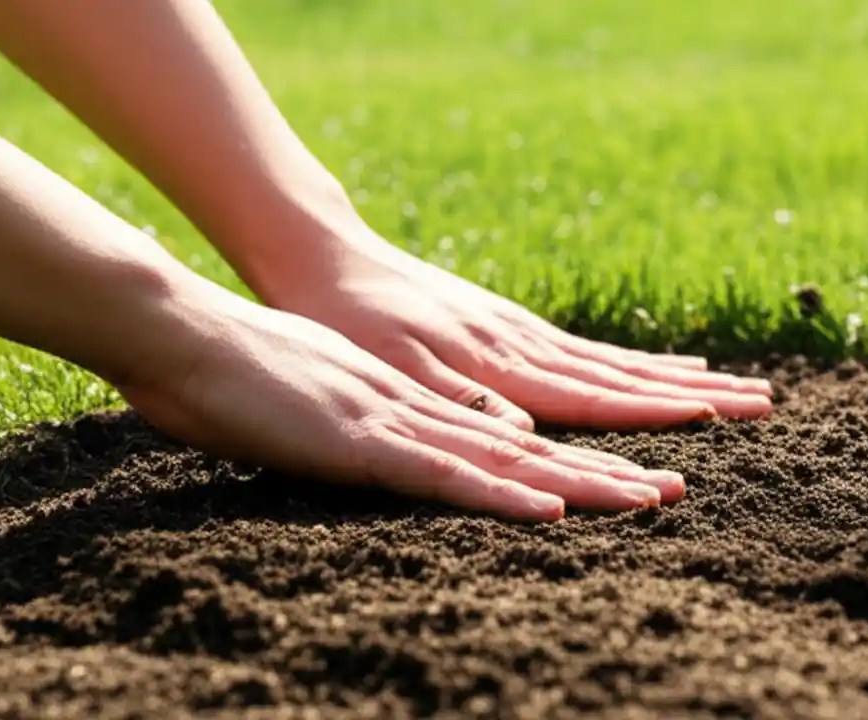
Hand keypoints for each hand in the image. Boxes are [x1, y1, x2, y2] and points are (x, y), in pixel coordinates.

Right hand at [114, 285, 687, 520]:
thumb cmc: (245, 365)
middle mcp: (422, 402)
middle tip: (681, 488)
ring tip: (654, 498)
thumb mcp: (332, 394)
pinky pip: (441, 470)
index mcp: (420, 396)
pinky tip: (548, 507)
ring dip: (584, 479)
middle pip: (532, 442)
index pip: (518, 428)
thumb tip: (449, 438)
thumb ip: (388, 417)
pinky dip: (499, 489)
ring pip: (509, 454)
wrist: (187, 328)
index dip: (581, 453)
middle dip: (612, 466)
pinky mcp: (359, 439)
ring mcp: (396, 417)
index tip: (638, 473)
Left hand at [254, 234, 772, 429]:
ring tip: (730, 384)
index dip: (658, 419)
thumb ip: (462, 402)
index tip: (719, 430)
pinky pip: (583, 349)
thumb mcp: (393, 366)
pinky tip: (655, 366)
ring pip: (611, 361)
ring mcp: (520, 332)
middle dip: (695, 395)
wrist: (327, 258)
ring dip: (674, 377)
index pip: (596, 400)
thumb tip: (531, 439)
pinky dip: (629, 362)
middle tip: (763, 403)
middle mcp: (525, 347)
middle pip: (624, 376)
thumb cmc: (353, 321)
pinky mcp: (506, 324)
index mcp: (503, 365)